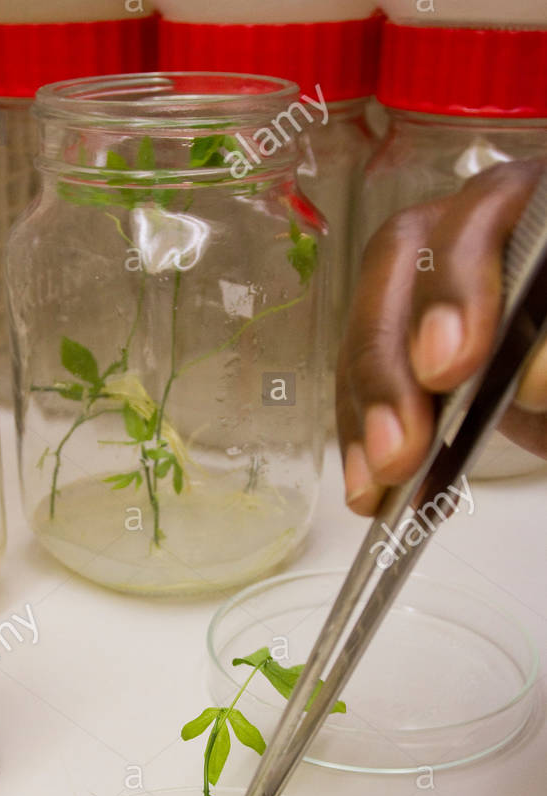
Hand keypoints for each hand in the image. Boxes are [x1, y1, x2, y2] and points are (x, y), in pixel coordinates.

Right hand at [338, 159, 546, 514]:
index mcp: (537, 205)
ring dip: (368, 410)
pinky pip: (367, 380)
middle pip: (404, 266)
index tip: (447, 369)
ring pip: (372, 324)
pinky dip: (366, 437)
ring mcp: (438, 282)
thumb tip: (531, 378)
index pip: (483, 218)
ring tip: (379, 481)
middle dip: (391, 362)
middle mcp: (481, 226)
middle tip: (400, 445)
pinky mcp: (412, 341)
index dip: (456, 289)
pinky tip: (376, 490)